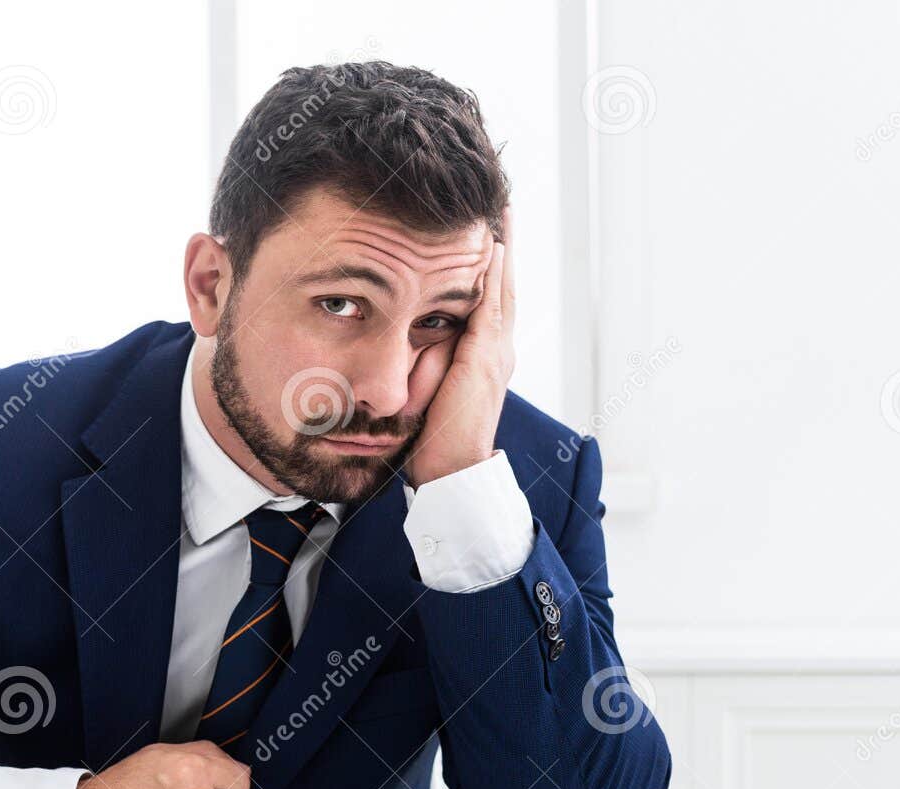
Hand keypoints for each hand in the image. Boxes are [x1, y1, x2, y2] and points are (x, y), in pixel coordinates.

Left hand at [405, 209, 516, 485]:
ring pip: (502, 288)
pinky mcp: (484, 360)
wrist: (451, 473)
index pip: (487, 298)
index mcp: (483, 355)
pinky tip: (490, 247)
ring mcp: (495, 353)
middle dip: (502, 243)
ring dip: (502, 248)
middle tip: (501, 204)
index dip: (487, 264)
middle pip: (502, 284)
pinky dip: (493, 276)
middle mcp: (496, 349)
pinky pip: (491, 307)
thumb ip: (420, 363)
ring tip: (500, 211)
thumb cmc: (431, 440)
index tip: (482, 229)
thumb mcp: (424, 390)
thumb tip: (397, 341)